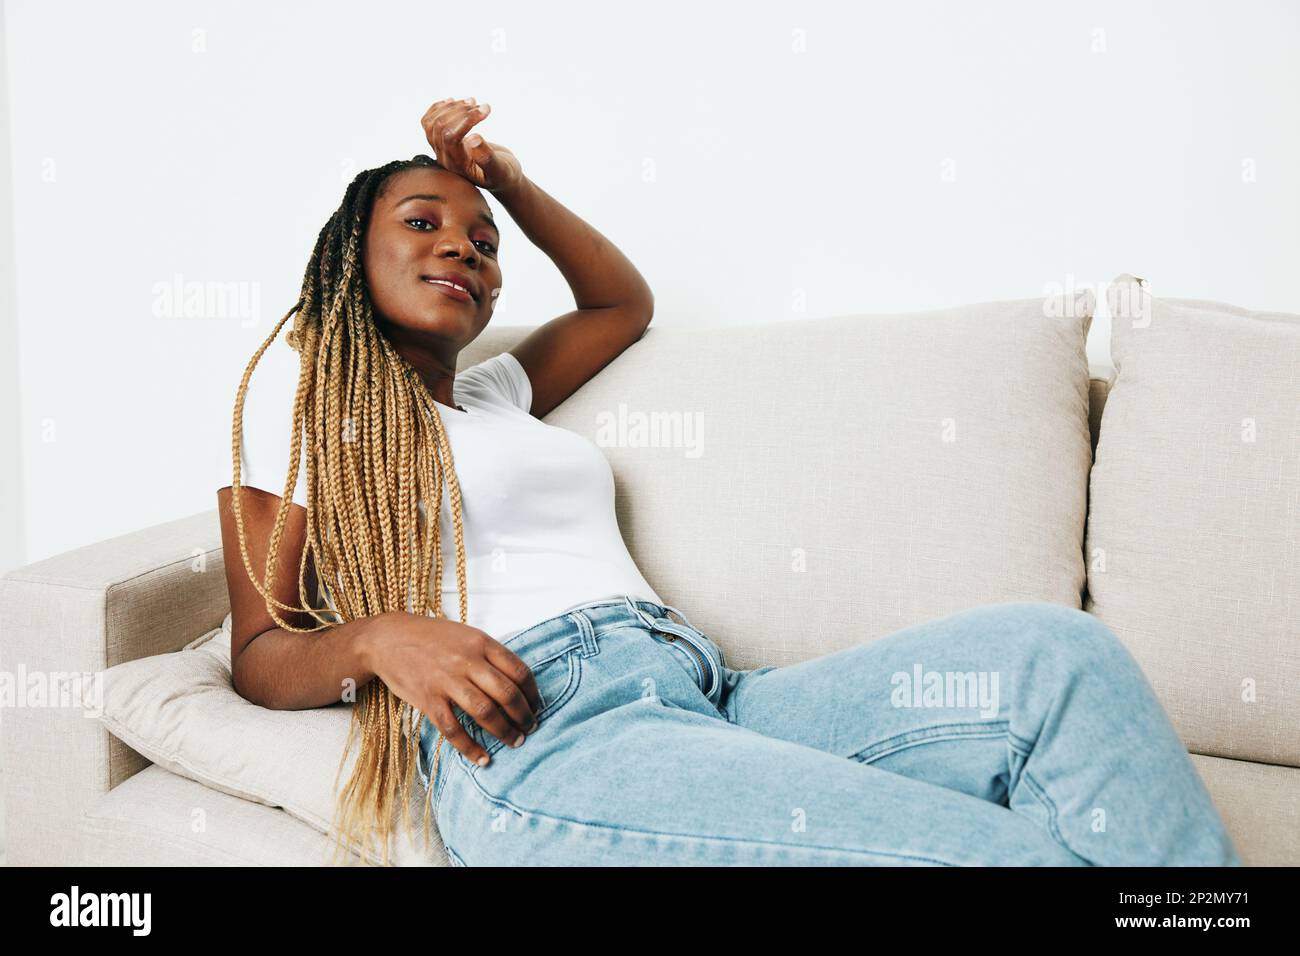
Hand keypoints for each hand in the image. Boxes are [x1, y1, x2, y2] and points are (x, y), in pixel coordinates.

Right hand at [368, 611, 539, 766]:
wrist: (388, 639)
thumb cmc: (432, 637)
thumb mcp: (466, 635)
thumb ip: (490, 655)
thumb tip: (517, 682)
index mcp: (481, 642)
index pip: (519, 671)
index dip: (533, 693)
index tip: (536, 706)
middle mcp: (467, 661)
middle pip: (507, 693)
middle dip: (524, 716)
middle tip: (530, 728)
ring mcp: (447, 681)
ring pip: (485, 712)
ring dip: (505, 732)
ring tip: (515, 742)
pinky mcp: (428, 699)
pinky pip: (453, 729)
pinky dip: (470, 748)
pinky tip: (483, 758)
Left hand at [420, 97, 523, 193]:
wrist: (502, 177)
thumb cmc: (504, 175)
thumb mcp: (501, 170)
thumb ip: (488, 159)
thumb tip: (473, 138)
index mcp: (458, 166)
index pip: (450, 137)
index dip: (466, 119)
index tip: (486, 110)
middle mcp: (445, 159)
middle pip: (440, 127)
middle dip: (461, 111)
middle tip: (484, 107)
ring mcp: (441, 150)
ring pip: (432, 123)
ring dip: (451, 107)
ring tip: (472, 101)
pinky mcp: (441, 142)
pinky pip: (428, 122)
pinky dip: (439, 108)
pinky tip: (453, 101)